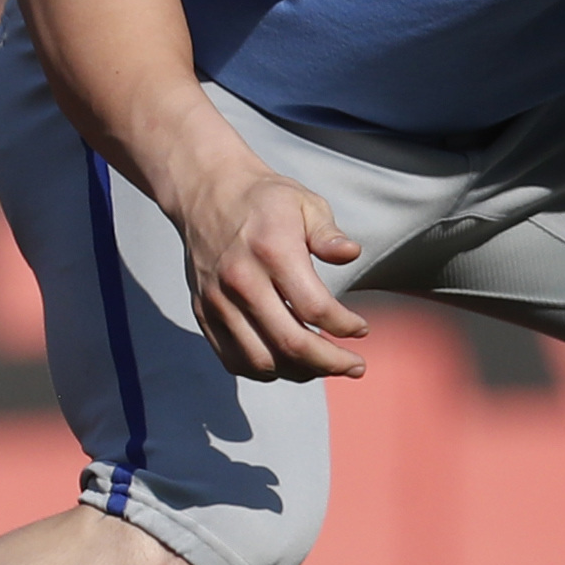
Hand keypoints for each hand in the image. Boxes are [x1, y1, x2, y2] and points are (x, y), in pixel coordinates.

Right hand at [173, 165, 368, 381]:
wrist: (206, 192)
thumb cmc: (263, 200)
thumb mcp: (305, 203)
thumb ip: (328, 234)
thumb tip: (351, 253)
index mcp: (273, 252)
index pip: (315, 308)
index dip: (345, 327)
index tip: (361, 329)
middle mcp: (242, 281)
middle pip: (291, 343)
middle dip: (331, 362)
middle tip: (354, 366)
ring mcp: (219, 301)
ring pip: (262, 360)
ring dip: (299, 372)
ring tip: (322, 366)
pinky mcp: (203, 312)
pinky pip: (233, 359)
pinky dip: (264, 370)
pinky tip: (287, 363)